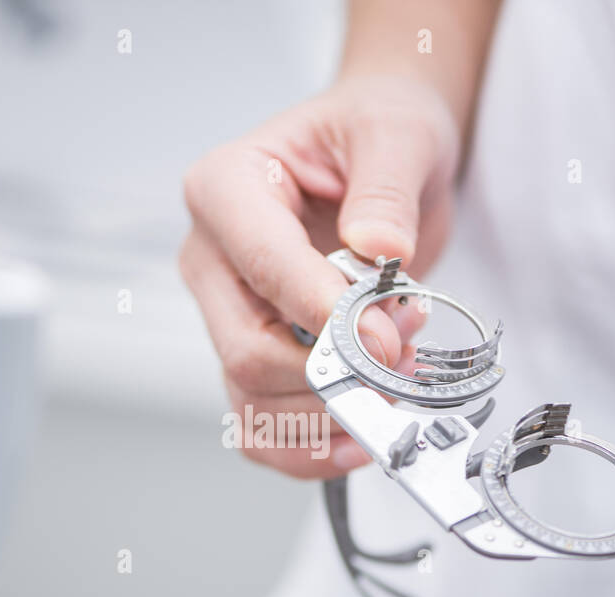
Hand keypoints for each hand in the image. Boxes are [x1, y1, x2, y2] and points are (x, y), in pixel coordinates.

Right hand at [180, 75, 460, 477]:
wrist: (385, 156)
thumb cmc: (375, 133)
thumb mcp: (397, 135)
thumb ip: (387, 192)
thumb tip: (381, 251)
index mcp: (226, 188)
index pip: (260, 265)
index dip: (323, 314)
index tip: (384, 336)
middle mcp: (214, 259)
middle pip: (248, 351)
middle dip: (333, 375)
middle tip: (400, 363)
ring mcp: (231, 314)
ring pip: (253, 401)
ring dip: (331, 413)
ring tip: (395, 383)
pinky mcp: (257, 354)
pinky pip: (263, 425)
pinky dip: (310, 446)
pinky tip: (359, 438)